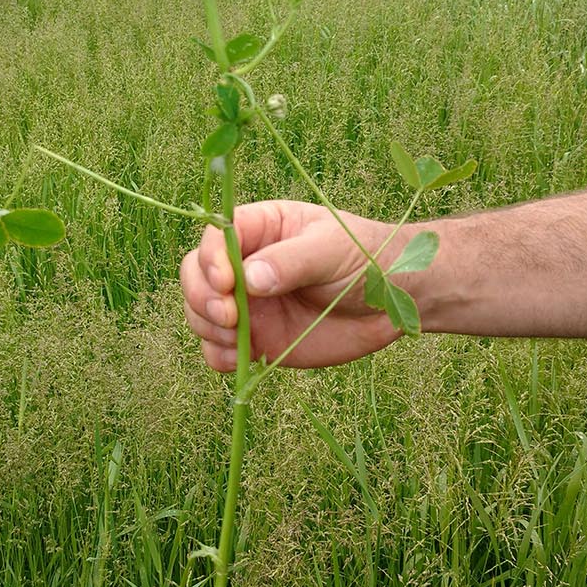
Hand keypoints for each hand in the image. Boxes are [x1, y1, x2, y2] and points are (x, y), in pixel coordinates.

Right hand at [180, 200, 401, 370]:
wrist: (391, 301)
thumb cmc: (364, 259)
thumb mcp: (332, 250)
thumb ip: (291, 260)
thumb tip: (249, 279)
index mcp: (261, 228)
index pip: (216, 237)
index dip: (211, 259)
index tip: (226, 283)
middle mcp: (244, 265)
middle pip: (195, 274)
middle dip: (201, 296)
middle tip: (229, 317)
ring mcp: (247, 303)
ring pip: (199, 312)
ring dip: (207, 327)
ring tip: (239, 337)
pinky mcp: (255, 338)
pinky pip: (217, 349)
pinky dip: (218, 355)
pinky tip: (241, 357)